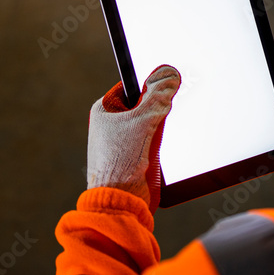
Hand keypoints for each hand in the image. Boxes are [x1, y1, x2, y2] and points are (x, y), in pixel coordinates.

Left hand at [86, 65, 180, 213]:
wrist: (119, 200)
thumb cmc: (120, 161)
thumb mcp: (144, 121)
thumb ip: (158, 97)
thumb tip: (170, 74)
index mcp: (103, 110)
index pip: (132, 87)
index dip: (150, 88)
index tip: (165, 89)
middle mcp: (109, 125)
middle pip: (143, 106)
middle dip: (156, 113)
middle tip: (159, 121)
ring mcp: (120, 142)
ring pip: (150, 126)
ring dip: (158, 132)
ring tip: (153, 143)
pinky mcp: (131, 157)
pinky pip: (151, 143)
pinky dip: (157, 146)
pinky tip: (154, 154)